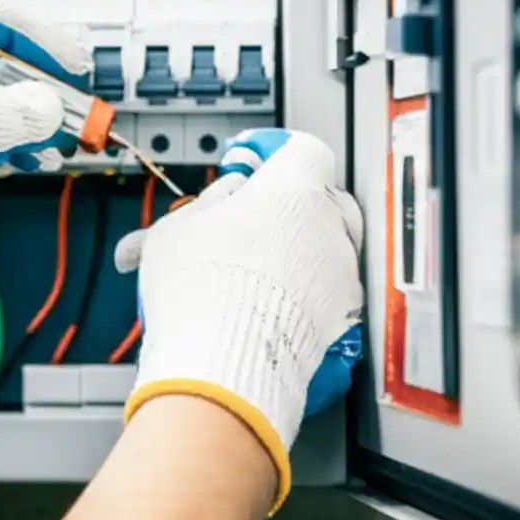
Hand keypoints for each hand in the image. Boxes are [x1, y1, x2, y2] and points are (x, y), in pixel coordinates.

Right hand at [115, 130, 363, 511]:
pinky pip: (325, 293)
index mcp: (293, 190)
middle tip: (247, 222)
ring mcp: (340, 276)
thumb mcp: (178, 227)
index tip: (250, 167)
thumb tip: (228, 196)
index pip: (303, 150)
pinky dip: (301, 295)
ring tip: (247, 274)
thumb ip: (211, 201)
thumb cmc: (199, 294)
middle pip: (320, 198)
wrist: (222, 369)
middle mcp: (328, 227)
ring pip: (323, 248)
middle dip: (287, 207)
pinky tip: (264, 307)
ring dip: (294, 254)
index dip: (274, 157)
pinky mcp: (341, 319)